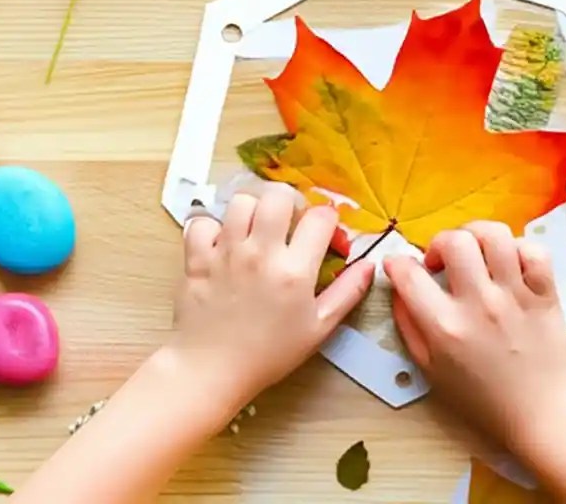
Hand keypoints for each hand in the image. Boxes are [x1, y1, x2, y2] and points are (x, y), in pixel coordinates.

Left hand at [167, 184, 374, 411]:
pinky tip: (223, 244)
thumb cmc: (269, 354)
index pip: (320, 217)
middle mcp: (260, 253)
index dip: (329, 219)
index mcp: (295, 270)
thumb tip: (368, 265)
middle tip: (290, 222)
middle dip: (290, 202)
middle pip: (278, 195)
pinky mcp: (197, 258)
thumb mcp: (318, 328)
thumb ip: (347, 293)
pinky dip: (213, 228)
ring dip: (253, 210)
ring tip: (257, 230)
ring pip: (241, 201)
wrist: (212, 370)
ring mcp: (226, 252)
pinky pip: (203, 223)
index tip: (325, 234)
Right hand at [384, 222, 565, 453]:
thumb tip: (399, 289)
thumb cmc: (482, 396)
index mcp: (445, 327)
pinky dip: (519, 249)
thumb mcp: (430, 369)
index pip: (408, 273)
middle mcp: (480, 304)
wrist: (539, 411)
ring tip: (476, 254)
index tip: (400, 265)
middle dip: (439, 243)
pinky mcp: (545, 293)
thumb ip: (409, 326)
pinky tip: (509, 265)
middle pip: (454, 241)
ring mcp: (515, 296)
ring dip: (477, 236)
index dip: (396, 262)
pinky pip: (533, 250)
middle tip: (443, 262)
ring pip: (495, 235)